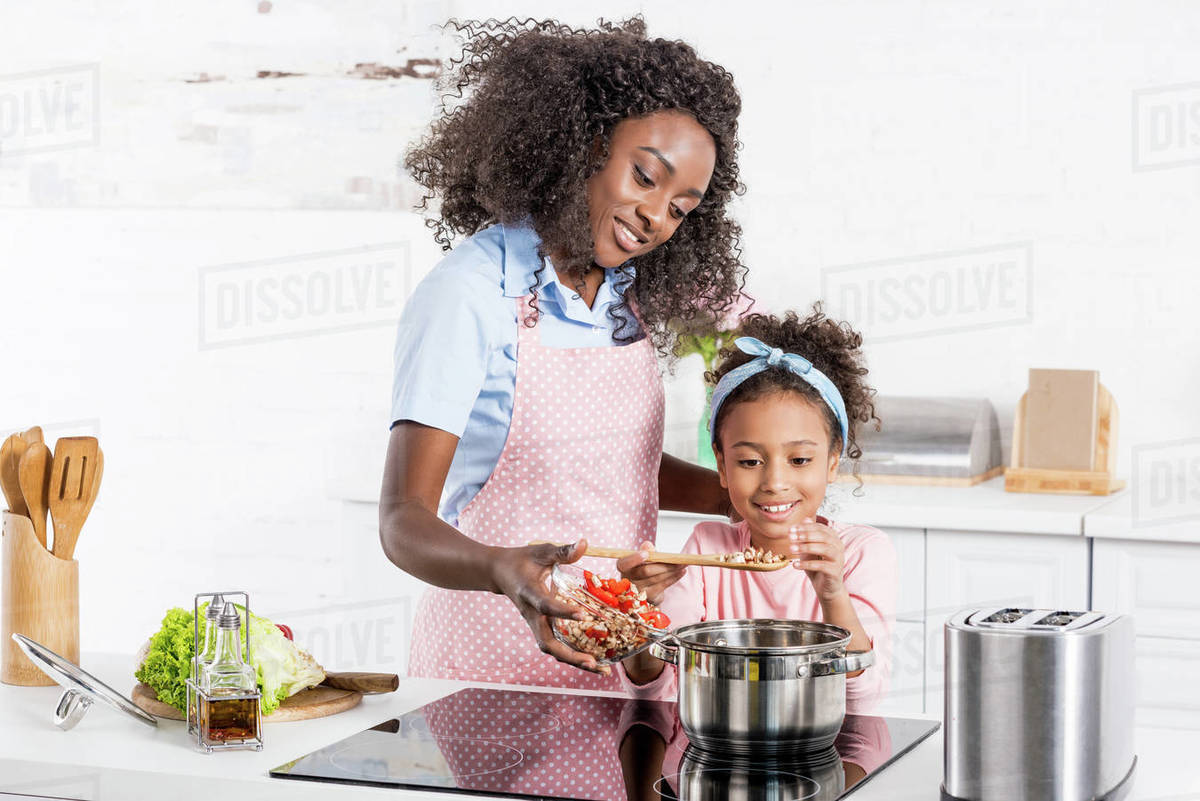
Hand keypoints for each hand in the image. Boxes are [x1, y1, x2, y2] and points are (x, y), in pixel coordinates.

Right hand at [490, 539, 610, 674]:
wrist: (500, 572)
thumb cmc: (523, 559)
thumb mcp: (541, 551)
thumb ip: (562, 551)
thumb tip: (584, 543)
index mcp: (530, 594)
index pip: (546, 606)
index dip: (562, 611)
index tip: (583, 614)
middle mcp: (531, 614)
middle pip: (548, 643)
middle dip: (570, 655)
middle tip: (595, 662)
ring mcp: (535, 624)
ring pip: (552, 650)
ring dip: (574, 662)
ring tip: (601, 669)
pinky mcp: (540, 627)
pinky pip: (556, 646)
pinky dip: (573, 656)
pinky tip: (594, 661)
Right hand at [617, 540, 684, 605]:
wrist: (645, 587)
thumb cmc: (643, 567)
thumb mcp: (642, 557)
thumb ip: (645, 551)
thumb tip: (648, 545)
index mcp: (623, 567)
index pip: (625, 563)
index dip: (634, 559)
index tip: (645, 554)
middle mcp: (627, 581)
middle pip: (646, 571)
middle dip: (663, 564)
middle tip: (678, 559)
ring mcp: (638, 592)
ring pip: (657, 579)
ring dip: (673, 570)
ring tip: (684, 563)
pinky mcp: (650, 598)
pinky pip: (664, 586)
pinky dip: (674, 577)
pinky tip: (682, 571)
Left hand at [788, 518, 846, 601]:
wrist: (826, 588)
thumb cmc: (817, 566)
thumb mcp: (809, 550)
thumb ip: (808, 536)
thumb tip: (805, 518)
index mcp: (833, 538)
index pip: (820, 528)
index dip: (805, 528)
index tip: (791, 529)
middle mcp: (839, 546)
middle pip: (824, 536)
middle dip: (805, 535)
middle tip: (791, 537)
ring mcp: (839, 559)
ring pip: (824, 549)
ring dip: (806, 547)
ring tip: (791, 549)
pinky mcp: (836, 571)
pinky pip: (821, 565)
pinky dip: (807, 564)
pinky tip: (795, 565)